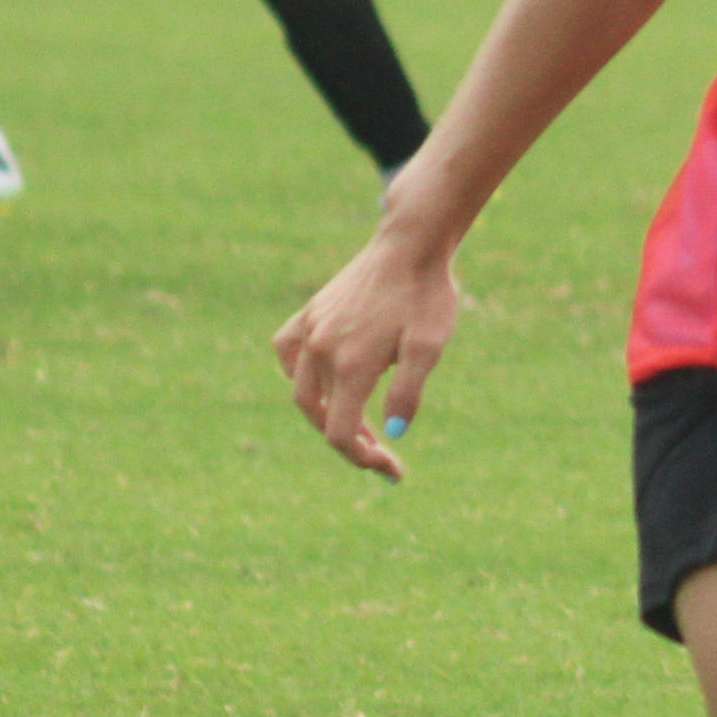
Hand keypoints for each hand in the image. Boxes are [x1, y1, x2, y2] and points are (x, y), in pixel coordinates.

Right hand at [272, 227, 460, 480]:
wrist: (411, 246)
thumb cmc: (427, 296)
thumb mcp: (429, 347)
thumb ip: (408, 392)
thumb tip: (393, 434)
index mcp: (350, 365)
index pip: (342, 433)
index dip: (364, 459)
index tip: (392, 471)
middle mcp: (320, 350)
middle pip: (320, 416)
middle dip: (349, 443)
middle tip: (382, 456)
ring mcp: (310, 329)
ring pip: (302, 389)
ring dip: (327, 414)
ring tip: (360, 428)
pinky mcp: (309, 312)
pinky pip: (287, 352)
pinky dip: (297, 375)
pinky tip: (320, 383)